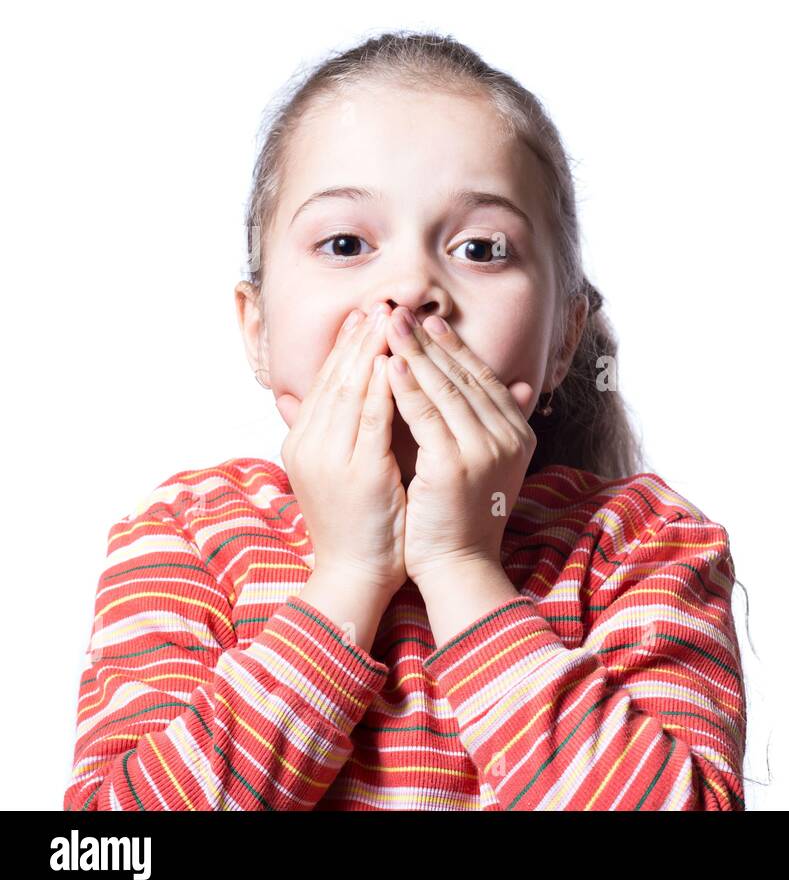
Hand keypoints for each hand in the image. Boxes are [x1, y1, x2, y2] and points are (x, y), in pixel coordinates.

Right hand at [275, 304, 407, 595]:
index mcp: (305, 442)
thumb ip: (350, 430)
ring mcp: (329, 457)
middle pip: (334, 379)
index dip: (346, 347)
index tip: (366, 316)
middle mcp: (309, 445)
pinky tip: (391, 363)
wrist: (355, 574)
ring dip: (369, 352)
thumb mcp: (348, 469)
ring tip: (387, 320)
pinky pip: (369, 419)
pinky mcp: (356, 471)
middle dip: (359, 339)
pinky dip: (379, 388)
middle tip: (379, 305)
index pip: (326, 382)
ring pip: (348, 391)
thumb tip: (363, 393)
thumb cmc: (362, 524)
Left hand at [382, 307, 537, 586]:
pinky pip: (427, 415)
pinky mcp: (457, 464)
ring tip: (389, 324)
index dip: (454, 348)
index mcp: (518, 434)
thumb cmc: (462, 516)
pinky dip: (407, 386)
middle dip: (429, 341)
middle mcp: (509, 438)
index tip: (429, 322)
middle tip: (400, 309)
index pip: (482, 378)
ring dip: (414, 352)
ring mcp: (485, 450)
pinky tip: (389, 364)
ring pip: (445, 389)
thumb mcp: (489, 462)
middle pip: (463, 376)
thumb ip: (497, 422)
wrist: (458, 566)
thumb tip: (522, 384)